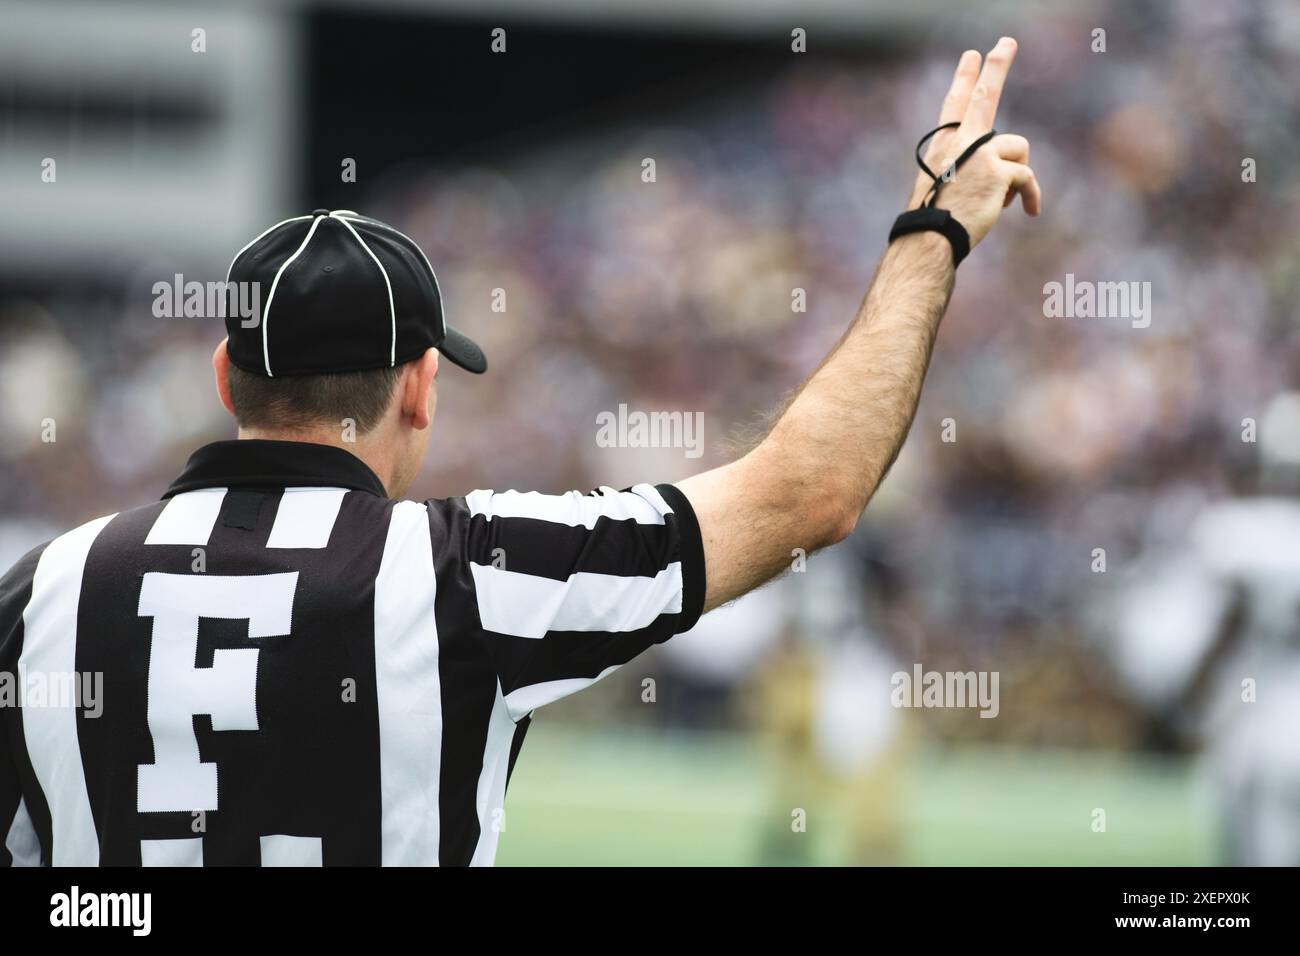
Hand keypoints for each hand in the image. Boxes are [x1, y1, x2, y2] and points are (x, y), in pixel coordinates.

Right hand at [908, 38, 1040, 248]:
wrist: (932, 237)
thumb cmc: (936, 219)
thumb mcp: (943, 183)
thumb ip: (968, 165)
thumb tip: (1007, 168)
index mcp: (944, 143)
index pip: (955, 102)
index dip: (965, 78)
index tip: (972, 56)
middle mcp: (961, 141)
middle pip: (984, 95)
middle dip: (997, 65)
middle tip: (1007, 42)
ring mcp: (980, 152)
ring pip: (1018, 149)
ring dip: (1016, 176)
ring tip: (1001, 199)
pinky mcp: (999, 171)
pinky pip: (1027, 177)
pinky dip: (1030, 195)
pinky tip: (1029, 211)